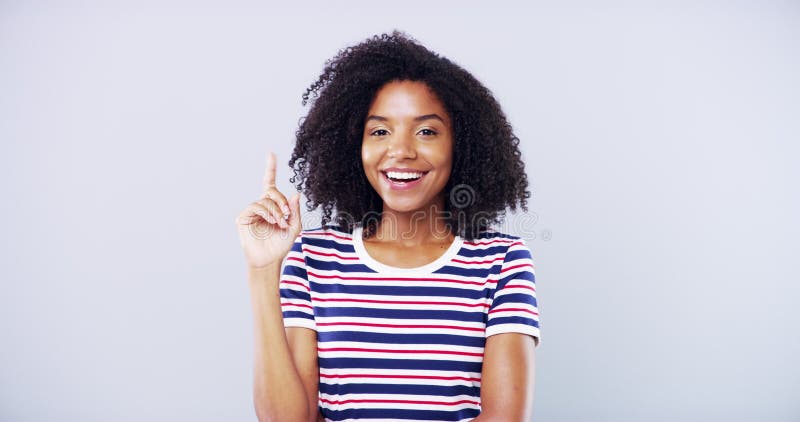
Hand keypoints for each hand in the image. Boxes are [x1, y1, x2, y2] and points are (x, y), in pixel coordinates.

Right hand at [235, 151, 302, 270]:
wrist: (270, 259)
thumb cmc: (281, 244)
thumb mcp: (294, 226)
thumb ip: (295, 210)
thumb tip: (296, 193)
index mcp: (273, 205)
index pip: (270, 183)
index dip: (270, 168)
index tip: (270, 154)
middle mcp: (261, 205)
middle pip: (271, 190)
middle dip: (281, 200)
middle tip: (287, 213)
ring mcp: (251, 211)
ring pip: (265, 200)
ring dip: (276, 211)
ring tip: (280, 223)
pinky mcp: (243, 218)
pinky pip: (255, 207)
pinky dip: (266, 212)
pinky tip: (272, 221)